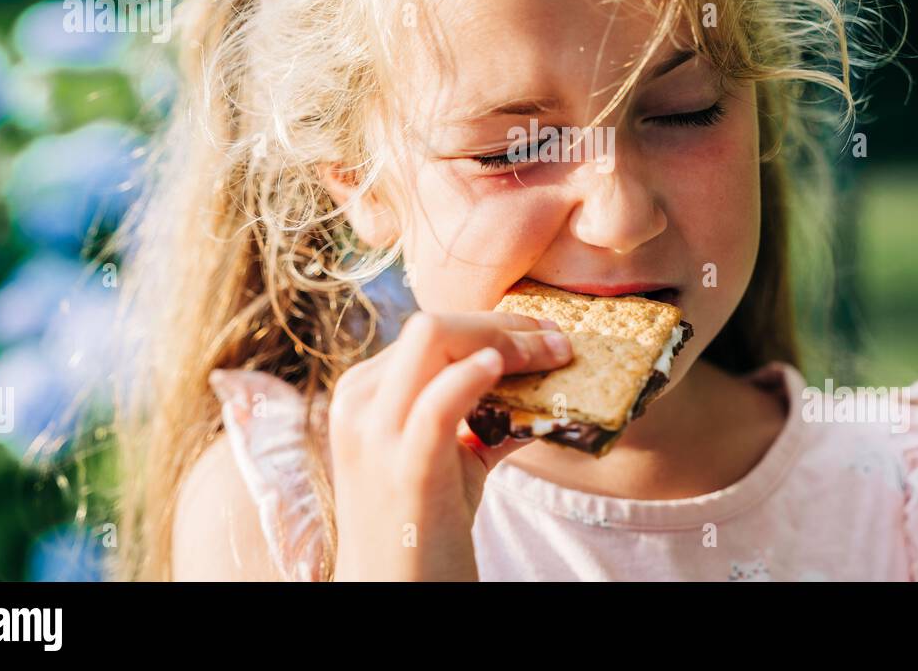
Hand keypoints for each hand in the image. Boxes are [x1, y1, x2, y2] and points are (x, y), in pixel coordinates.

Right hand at [328, 309, 571, 580]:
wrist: (393, 594)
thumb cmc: (423, 524)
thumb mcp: (448, 455)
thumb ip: (481, 414)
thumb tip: (541, 381)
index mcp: (365, 392)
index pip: (433, 331)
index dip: (494, 325)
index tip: (545, 335)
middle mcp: (360, 403)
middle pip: (434, 324)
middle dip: (504, 325)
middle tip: (557, 342)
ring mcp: (376, 435)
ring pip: (434, 341)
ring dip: (505, 342)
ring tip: (551, 356)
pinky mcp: (405, 470)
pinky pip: (436, 405)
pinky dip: (472, 377)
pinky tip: (501, 368)